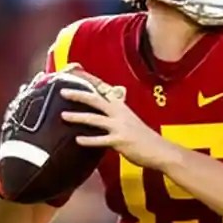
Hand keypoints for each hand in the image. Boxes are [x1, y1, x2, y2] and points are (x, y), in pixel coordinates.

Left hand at [59, 70, 178, 170]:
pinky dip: (88, 140)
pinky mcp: (120, 141)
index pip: (103, 90)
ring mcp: (120, 127)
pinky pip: (100, 140)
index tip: (77, 72)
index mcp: (121, 107)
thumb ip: (116, 116)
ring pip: (94, 119)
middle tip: (64, 91)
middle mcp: (119, 114)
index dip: (90, 81)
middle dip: (78, 95)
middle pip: (96, 100)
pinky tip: (78, 140)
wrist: (160, 150)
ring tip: (63, 116)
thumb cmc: (144, 138)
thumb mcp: (130, 121)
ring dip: (77, 117)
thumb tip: (103, 114)